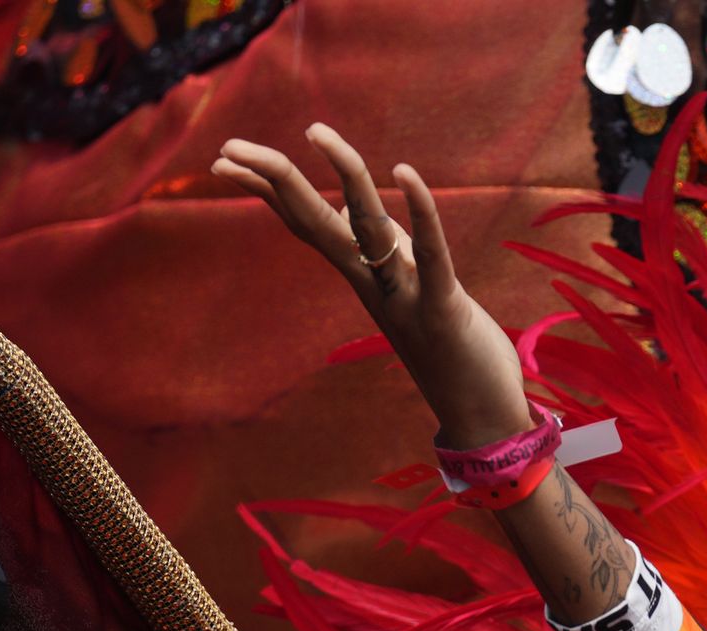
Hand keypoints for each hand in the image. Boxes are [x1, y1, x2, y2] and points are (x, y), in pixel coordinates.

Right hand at [210, 125, 532, 448]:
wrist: (483, 423)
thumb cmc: (455, 354)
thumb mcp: (416, 293)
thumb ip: (388, 255)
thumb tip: (356, 212)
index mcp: (365, 280)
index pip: (306, 225)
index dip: (266, 192)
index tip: (224, 161)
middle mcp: (375, 287)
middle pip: (316, 223)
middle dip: (274, 181)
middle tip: (226, 147)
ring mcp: (406, 299)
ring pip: (366, 229)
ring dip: (344, 177)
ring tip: (316, 131)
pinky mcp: (444, 311)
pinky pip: (430, 255)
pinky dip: (421, 212)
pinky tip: (405, 172)